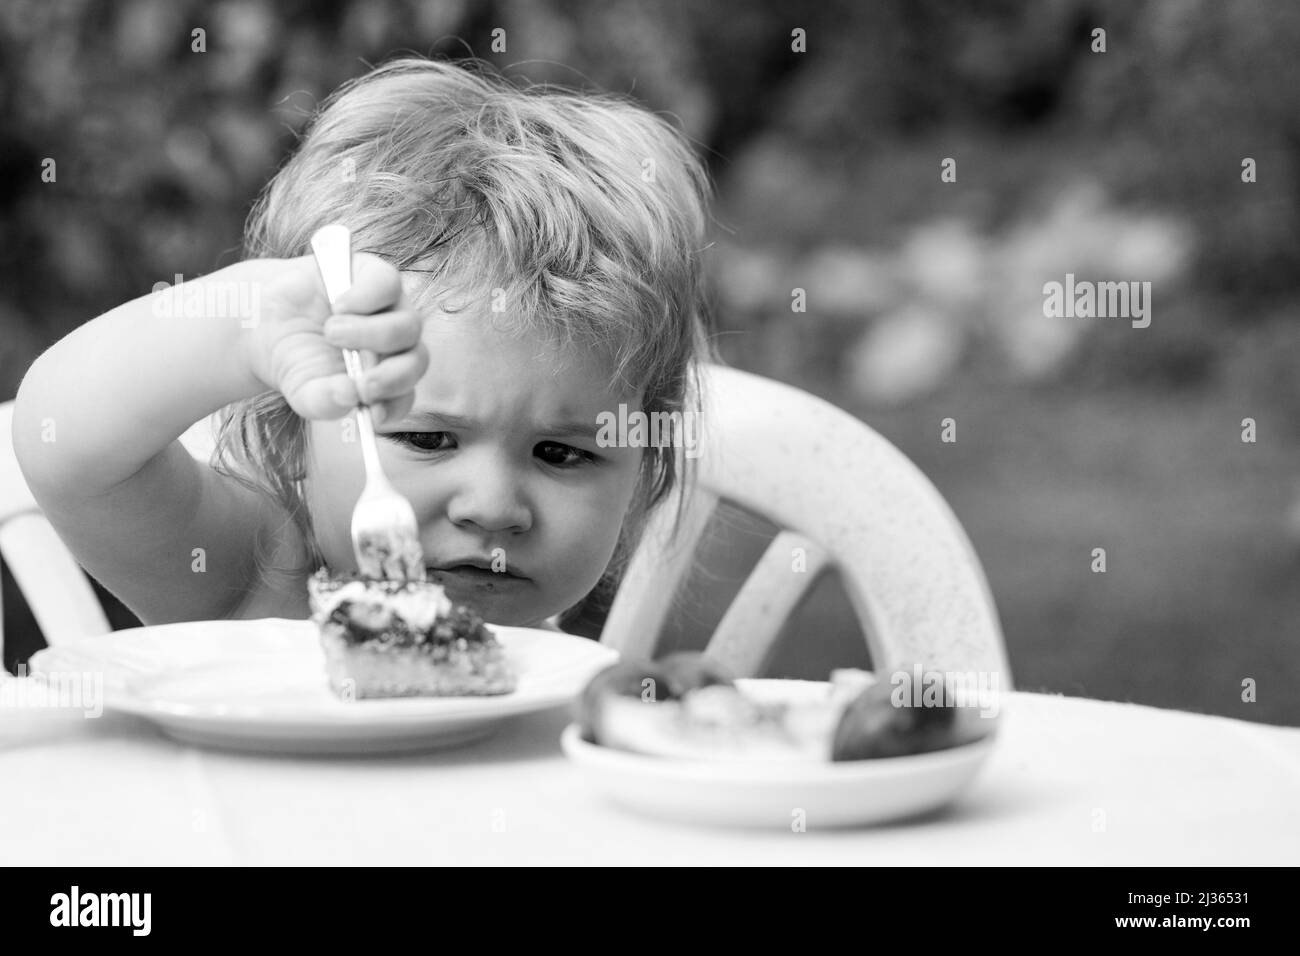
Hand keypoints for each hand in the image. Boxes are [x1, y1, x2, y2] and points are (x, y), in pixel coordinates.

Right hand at [242, 254, 428, 421]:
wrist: (267, 320)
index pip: (405, 396)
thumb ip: (325, 401)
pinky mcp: (377, 277)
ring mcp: (392, 310)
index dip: (394, 406)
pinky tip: (338, 306)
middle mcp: (398, 347)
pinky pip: (388, 285)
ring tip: (332, 333)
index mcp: (386, 379)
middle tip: (361, 380)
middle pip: (417, 361)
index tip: (373, 414)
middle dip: (390, 376)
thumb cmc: (295, 360)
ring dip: (370, 334)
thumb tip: (349, 396)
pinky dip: (365, 298)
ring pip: (408, 326)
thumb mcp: (303, 389)